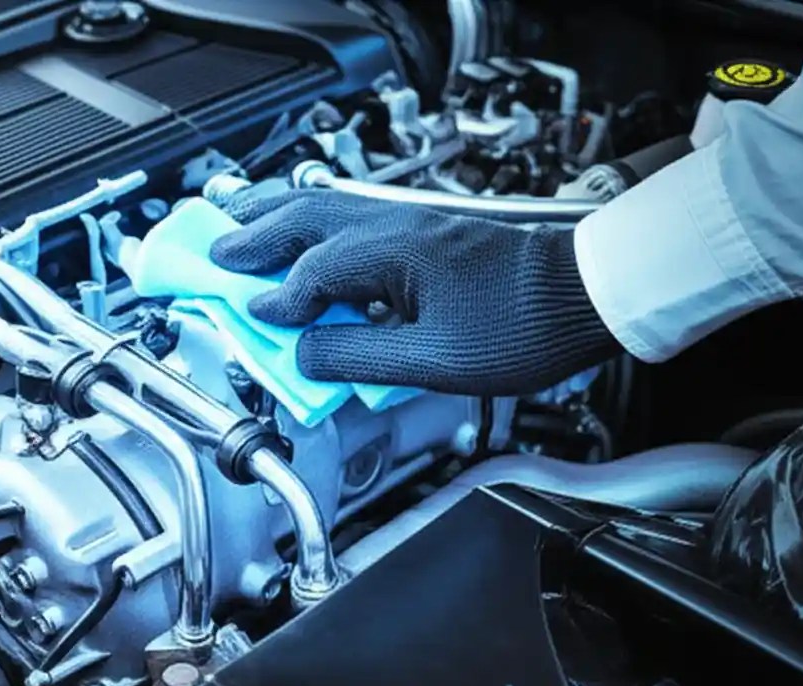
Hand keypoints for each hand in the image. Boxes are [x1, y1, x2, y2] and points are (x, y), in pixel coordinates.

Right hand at [210, 189, 620, 394]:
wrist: (588, 294)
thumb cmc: (525, 326)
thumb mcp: (434, 361)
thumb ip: (359, 357)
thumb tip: (306, 353)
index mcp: (390, 254)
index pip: (309, 273)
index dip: (275, 299)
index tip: (251, 317)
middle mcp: (393, 227)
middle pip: (303, 219)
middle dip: (254, 234)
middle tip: (214, 249)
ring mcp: (410, 222)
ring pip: (325, 206)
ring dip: (278, 215)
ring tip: (243, 220)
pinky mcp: (426, 229)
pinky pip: (350, 215)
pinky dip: (314, 220)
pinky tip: (310, 230)